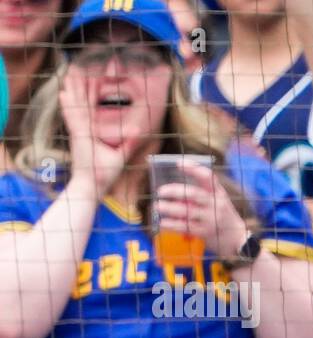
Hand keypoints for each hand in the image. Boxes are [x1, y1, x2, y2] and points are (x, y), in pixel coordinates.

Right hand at [60, 67, 138, 196]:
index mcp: (89, 130)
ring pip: (75, 106)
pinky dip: (68, 106)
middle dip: (79, 84)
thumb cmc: (104, 174)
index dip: (90, 91)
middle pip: (80, 102)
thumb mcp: (121, 155)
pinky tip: (64, 93)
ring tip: (68, 72)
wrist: (92, 186)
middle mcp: (82, 128)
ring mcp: (78, 132)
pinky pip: (73, 118)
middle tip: (75, 66)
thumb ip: (128, 141)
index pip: (89, 106)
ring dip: (72, 89)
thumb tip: (138, 130)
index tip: (90, 76)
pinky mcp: (77, 137)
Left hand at [154, 161, 250, 261]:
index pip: (208, 177)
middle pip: (194, 194)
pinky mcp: (206, 232)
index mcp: (219, 194)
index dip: (193, 169)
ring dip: (169, 209)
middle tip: (160, 192)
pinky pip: (185, 227)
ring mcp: (211, 219)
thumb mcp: (219, 202)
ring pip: (187, 211)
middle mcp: (216, 205)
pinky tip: (162, 223)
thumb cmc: (223, 218)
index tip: (178, 163)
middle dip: (175, 191)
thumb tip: (175, 192)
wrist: (238, 240)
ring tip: (157, 207)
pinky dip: (172, 225)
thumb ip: (203, 195)